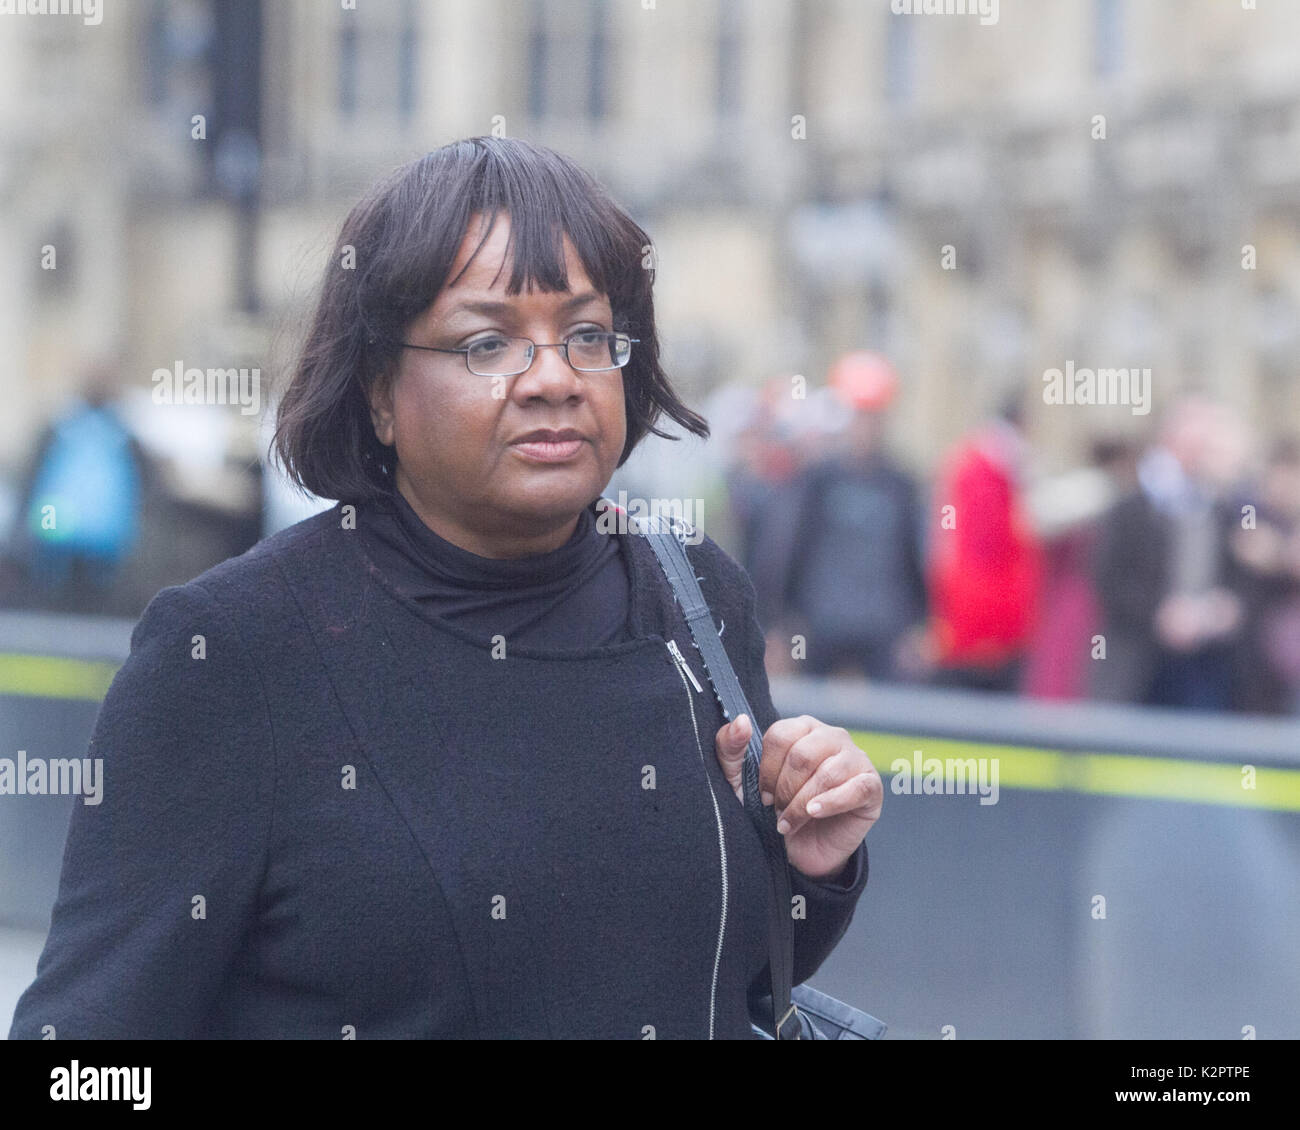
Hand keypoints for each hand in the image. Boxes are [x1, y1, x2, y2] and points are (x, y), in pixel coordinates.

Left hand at [715, 714, 881, 881]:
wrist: (800, 850)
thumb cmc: (771, 808)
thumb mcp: (740, 781)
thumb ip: (730, 748)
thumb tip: (740, 721)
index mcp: (802, 728)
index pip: (781, 735)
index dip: (767, 769)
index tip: (762, 794)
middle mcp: (831, 736)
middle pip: (803, 755)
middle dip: (784, 789)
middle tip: (777, 810)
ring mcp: (855, 758)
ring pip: (827, 773)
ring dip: (802, 804)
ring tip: (791, 821)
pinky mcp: (871, 786)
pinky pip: (855, 788)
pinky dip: (831, 803)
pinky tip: (814, 813)